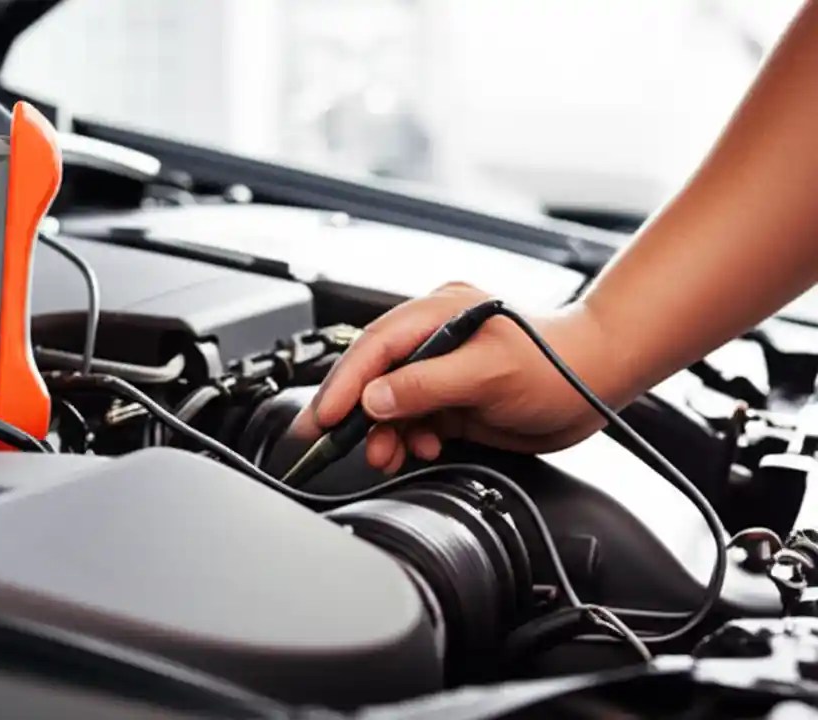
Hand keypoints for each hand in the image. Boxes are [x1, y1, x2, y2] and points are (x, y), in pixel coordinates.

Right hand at [290, 283, 628, 472]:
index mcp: (437, 313)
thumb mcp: (488, 374)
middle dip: (354, 412)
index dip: (345, 383)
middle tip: (330, 441)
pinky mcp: (452, 396)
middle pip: (374, 374)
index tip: (325, 416)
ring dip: (383, 431)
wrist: (600, 384)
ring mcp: (442, 367)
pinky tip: (417, 448)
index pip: (374, 348)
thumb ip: (427, 385)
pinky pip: (413, 418)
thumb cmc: (558, 365)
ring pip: (391, 402)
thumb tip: (375, 399)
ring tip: (385, 455)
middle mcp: (434, 336)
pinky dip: (407, 437)